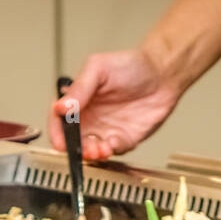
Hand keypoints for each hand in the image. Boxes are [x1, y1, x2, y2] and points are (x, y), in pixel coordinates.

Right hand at [48, 49, 182, 161]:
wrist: (162, 75)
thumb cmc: (131, 65)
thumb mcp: (99, 68)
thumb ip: (80, 88)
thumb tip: (61, 107)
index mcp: (78, 100)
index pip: (59, 120)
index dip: (57, 133)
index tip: (60, 141)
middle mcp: (89, 118)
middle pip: (73, 141)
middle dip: (76, 148)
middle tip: (84, 147)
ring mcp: (105, 130)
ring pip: (90, 150)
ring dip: (92, 154)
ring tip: (99, 149)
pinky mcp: (122, 140)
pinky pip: (112, 152)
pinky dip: (110, 152)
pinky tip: (113, 144)